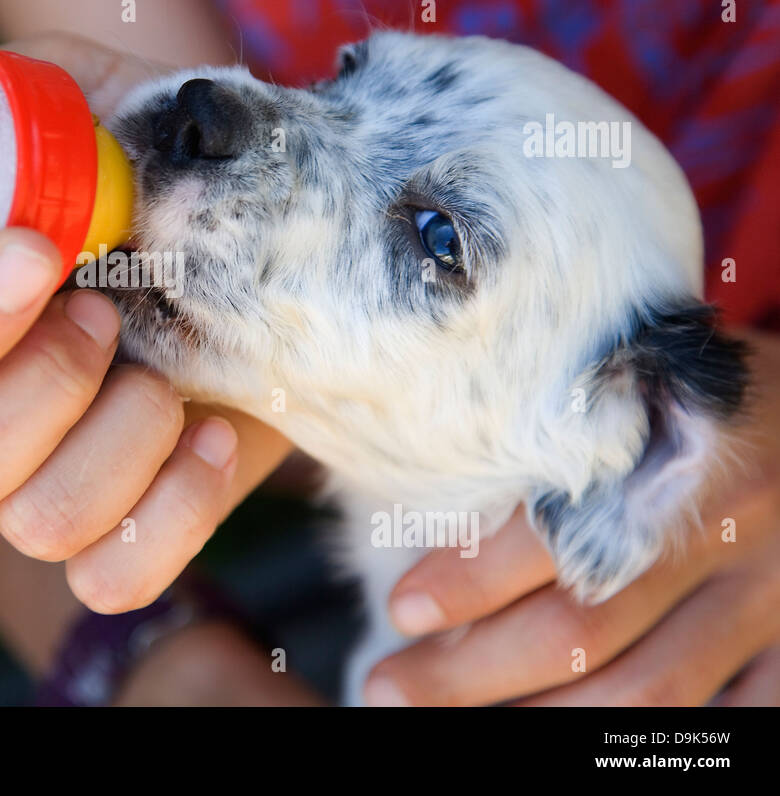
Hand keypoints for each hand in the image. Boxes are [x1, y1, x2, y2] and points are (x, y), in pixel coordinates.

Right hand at [0, 32, 292, 614]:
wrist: (262, 250)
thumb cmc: (145, 174)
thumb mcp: (76, 113)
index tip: (36, 252)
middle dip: (35, 393)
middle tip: (107, 316)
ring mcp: (47, 488)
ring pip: (34, 526)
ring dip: (117, 444)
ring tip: (170, 371)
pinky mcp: (131, 531)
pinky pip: (116, 578)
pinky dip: (171, 512)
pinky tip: (211, 436)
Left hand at [361, 326, 779, 705]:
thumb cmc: (694, 395)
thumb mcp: (627, 383)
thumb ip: (553, 440)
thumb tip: (437, 515)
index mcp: (675, 449)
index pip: (555, 532)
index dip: (471, 579)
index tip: (401, 608)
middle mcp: (728, 528)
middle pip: (584, 628)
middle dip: (470, 671)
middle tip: (388, 686)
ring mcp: (770, 595)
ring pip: (646, 690)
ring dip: (538, 720)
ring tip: (449, 726)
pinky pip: (734, 720)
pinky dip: (645, 746)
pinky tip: (568, 744)